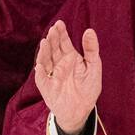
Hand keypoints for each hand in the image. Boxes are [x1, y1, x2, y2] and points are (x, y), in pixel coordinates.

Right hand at [34, 20, 101, 134]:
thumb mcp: (94, 67)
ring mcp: (52, 75)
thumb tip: (89, 30)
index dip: (61, 33)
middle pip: (53, 49)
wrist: (82, 110)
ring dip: (44, 52)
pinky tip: (40, 66)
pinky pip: (42, 80)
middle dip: (52, 39)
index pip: (64, 43)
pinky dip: (40, 73)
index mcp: (70, 58)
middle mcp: (59, 64)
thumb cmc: (88, 88)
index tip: (59, 23)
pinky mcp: (47, 88)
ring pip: (45, 61)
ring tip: (45, 42)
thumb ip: (91, 49)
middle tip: (52, 30)